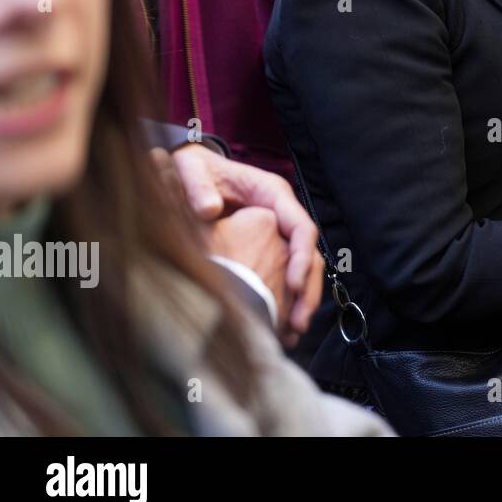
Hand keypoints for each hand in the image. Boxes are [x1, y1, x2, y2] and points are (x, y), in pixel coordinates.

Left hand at [166, 143, 323, 346]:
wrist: (191, 170)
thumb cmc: (193, 168)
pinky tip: (278, 326)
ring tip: (292, 332)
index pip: (301, 227)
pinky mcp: (269, 246)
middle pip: (310, 253)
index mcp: (274, 195)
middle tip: (299, 322)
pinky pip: (286, 274)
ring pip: (303, 267)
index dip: (301, 257)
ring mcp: (278, 231)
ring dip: (301, 300)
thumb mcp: (191, 169)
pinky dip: (286, 300)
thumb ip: (197, 187)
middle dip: (308, 288)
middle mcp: (283, 213)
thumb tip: (208, 211)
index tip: (291, 285)